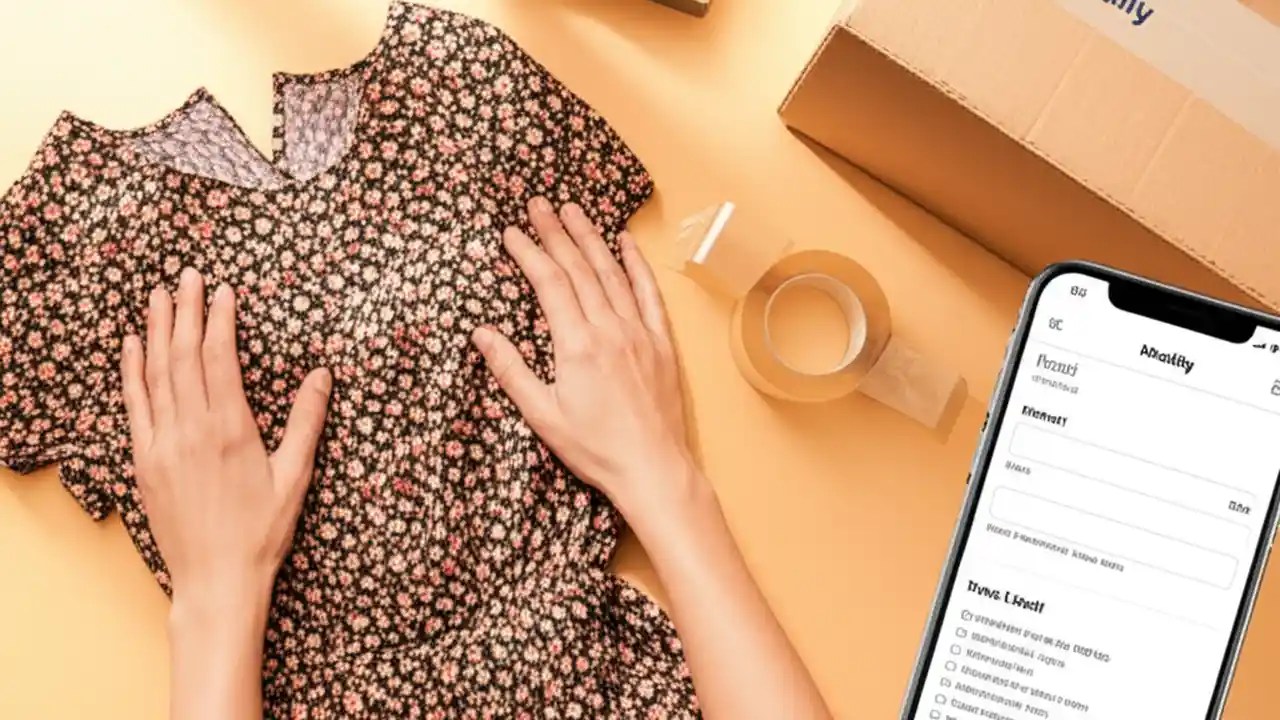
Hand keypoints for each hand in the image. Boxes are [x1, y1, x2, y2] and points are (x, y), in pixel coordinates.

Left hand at [120, 268, 331, 607]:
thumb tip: (322, 374)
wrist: (218, 579)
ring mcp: (163, 445)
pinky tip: (131, 346)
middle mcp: (191, 430)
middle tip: (187, 276)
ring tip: (157, 296)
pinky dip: (131, 372)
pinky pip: (134, 405)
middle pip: (183, 356)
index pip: (219, 358)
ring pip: (155, 374)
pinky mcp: (145, 462)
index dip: (220, 320)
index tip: (223, 291)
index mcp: (232, 430)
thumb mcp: (296, 475)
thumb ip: (307, 421)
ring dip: (155, 331)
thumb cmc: (263, 531)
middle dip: (185, 311)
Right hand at [472, 198, 700, 521]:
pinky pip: (649, 294)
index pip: (550, 284)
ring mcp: (639, 332)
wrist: (653, 467)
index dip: (530, 253)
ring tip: (574, 211)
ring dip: (591, 238)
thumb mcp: (543, 415)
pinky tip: (626, 244)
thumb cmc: (595, 448)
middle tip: (539, 204)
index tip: (512, 232)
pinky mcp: (661, 343)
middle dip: (556, 233)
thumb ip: (512, 371)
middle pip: (579, 268)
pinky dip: (636, 265)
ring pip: (612, 273)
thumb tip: (482, 334)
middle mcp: (610, 329)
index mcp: (577, 345)